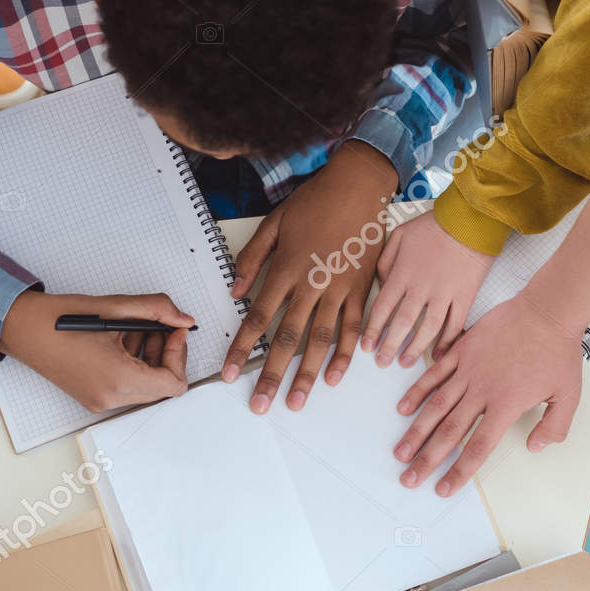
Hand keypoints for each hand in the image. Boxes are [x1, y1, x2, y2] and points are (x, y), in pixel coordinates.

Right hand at [0, 291, 191, 411]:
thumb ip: (157, 310)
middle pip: (161, 387)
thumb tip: (183, 319)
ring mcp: (100, 401)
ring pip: (146, 387)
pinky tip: (122, 339)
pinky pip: (128, 386)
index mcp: (118, 380)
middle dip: (166, 354)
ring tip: (136, 329)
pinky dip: (134, 363)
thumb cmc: (59, 319)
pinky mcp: (94, 397)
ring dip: (150, 357)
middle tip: (161, 327)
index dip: (179, 354)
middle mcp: (110, 398)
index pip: (173, 383)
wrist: (23, 329)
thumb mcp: (115, 307)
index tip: (175, 331)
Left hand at [221, 141, 398, 411]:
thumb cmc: (314, 201)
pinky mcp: (361, 288)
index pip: (258, 318)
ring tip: (297, 401)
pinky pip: (353, 327)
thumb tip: (234, 291)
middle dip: (272, 375)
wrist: (359, 185)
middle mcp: (311, 284)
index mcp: (285, 269)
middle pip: (287, 338)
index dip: (241, 348)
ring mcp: (339, 288)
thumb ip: (253, 258)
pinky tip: (335, 377)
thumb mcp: (274, 221)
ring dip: (307, 373)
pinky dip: (346, 353)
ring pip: (320, 339)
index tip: (228, 374)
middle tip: (260, 405)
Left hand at [362, 210, 493, 366]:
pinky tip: (438, 355)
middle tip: (382, 362)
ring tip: (405, 363)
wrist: (470, 219)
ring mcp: (444, 294)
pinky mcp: (465, 296)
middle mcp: (421, 288)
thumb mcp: (400, 235)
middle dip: (389, 346)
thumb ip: (386, 261)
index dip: (373, 330)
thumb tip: (381, 283)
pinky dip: (447, 342)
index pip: (382, 308)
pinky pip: (454, 325)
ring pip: (427, 329)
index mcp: (402, 273)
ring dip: (415, 348)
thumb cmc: (434, 225)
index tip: (366, 346)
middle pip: (401, 324)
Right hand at [393, 290, 582, 494]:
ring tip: (400, 451)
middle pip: (448, 433)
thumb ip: (553, 427)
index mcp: (506, 406)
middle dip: (426, 459)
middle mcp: (482, 391)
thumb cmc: (558, 351)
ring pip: (436, 407)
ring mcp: (468, 369)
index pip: (477, 447)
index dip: (458, 471)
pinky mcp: (462, 350)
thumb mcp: (569, 396)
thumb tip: (534, 447)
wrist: (547, 311)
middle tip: (409, 478)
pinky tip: (403, 407)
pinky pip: (434, 374)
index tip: (443, 488)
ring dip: (415, 432)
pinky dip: (418, 391)